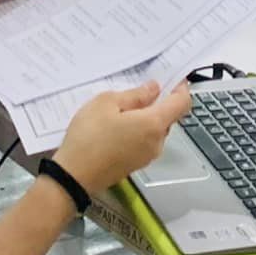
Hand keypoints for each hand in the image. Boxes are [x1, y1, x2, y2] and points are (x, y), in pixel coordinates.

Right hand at [54, 80, 193, 193]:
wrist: (73, 176)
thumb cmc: (89, 136)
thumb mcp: (106, 103)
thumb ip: (135, 95)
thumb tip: (153, 90)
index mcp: (153, 124)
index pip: (182, 103)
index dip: (181, 88)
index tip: (173, 78)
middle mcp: (157, 142)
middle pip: (169, 117)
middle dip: (159, 102)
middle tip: (139, 90)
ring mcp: (147, 156)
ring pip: (156, 130)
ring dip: (146, 118)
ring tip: (122, 109)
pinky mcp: (136, 165)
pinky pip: (145, 142)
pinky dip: (138, 131)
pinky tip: (117, 127)